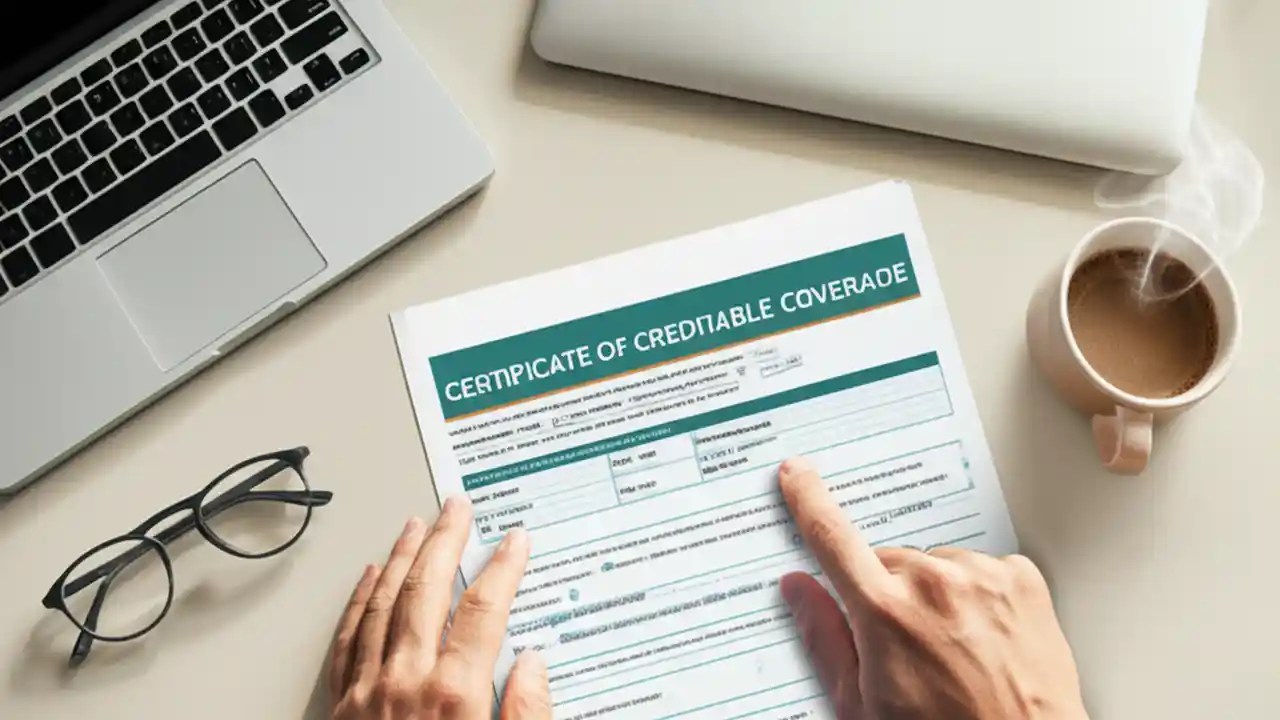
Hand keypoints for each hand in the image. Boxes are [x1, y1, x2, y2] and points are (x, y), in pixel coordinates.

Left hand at [328, 498, 550, 718]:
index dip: (503, 569)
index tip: (514, 542)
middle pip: (427, 591)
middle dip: (444, 541)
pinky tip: (370, 578)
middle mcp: (407, 682)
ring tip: (415, 527)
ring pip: (383, 605)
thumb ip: (526, 714)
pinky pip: (347, 639)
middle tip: (456, 509)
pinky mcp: (341, 707)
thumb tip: (532, 665)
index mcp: (454, 695)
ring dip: (402, 558)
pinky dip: (360, 601)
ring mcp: (368, 692)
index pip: (483, 611)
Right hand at [777, 458, 1087, 719]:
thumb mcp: (860, 705)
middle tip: (905, 645)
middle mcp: (933, 582)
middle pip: (887, 561)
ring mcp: (981, 576)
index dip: (809, 500)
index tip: (797, 475)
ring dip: (935, 593)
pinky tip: (981, 636)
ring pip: (935, 565)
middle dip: (886, 592)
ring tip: (952, 648)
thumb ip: (824, 638)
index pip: (831, 537)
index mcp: (883, 611)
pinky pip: (980, 569)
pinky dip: (977, 595)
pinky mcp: (1020, 577)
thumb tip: (797, 588)